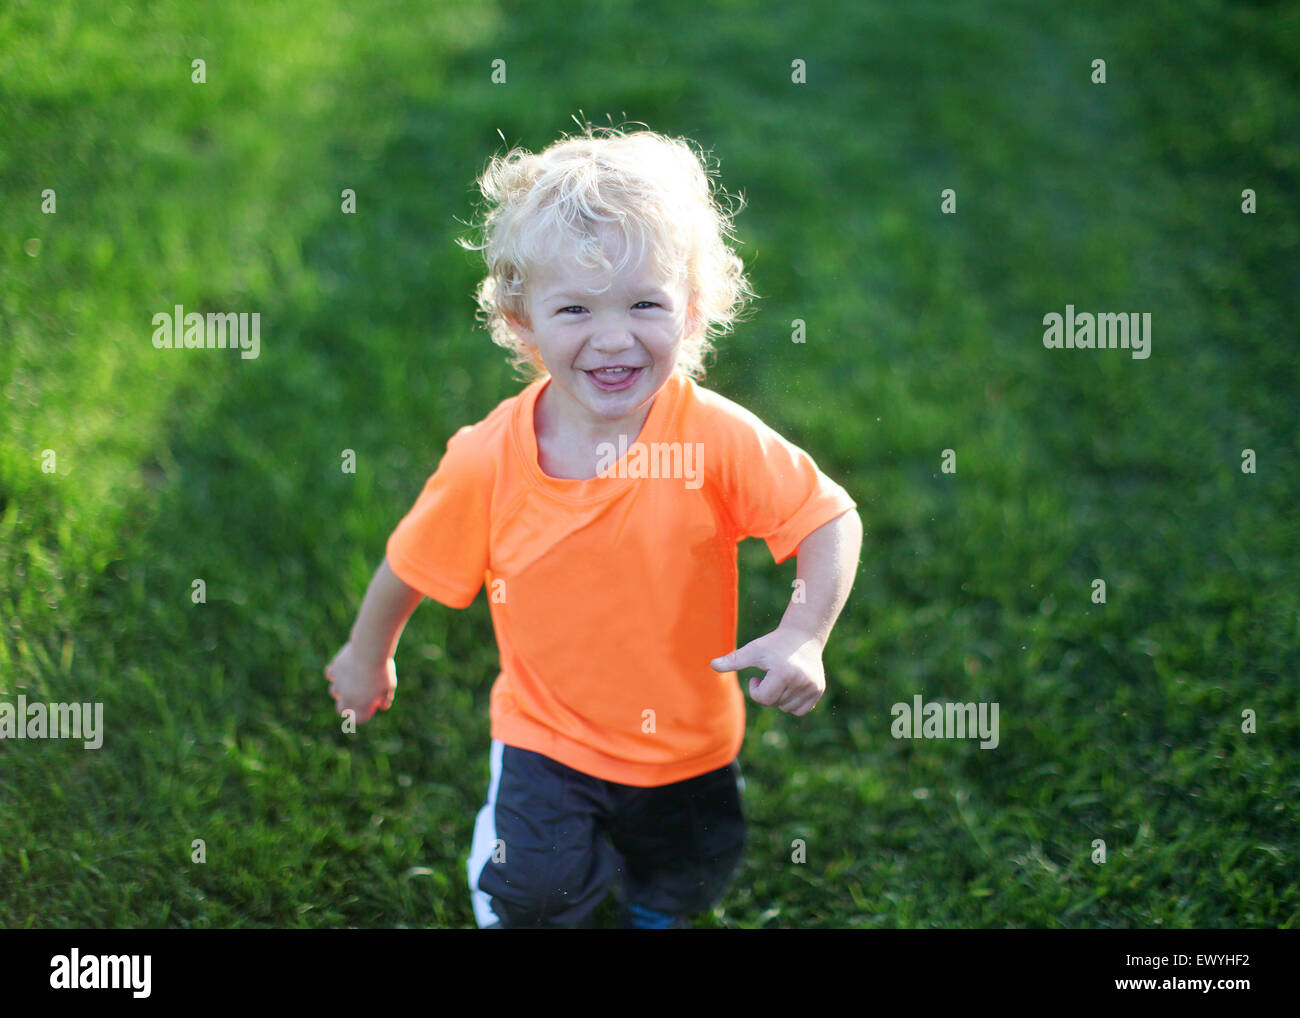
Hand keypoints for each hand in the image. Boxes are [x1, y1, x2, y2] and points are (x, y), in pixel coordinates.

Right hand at [324, 640, 396, 724]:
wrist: (369, 651)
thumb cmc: (382, 670)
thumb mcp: (389, 686)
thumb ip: (385, 698)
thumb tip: (382, 706)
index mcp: (361, 706)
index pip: (357, 719)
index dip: (363, 714)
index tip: (370, 706)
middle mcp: (346, 698)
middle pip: (340, 709)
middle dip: (347, 706)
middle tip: (357, 697)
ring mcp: (338, 684)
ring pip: (334, 691)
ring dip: (342, 689)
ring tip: (354, 679)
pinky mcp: (334, 669)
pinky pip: (331, 674)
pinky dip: (336, 673)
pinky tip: (345, 668)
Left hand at [709, 626, 825, 715]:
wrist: (803, 637)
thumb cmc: (773, 644)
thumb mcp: (753, 650)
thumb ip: (734, 660)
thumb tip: (712, 665)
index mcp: (784, 672)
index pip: (763, 699)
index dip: (755, 689)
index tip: (756, 676)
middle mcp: (802, 680)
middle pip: (774, 703)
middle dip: (767, 692)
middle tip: (770, 675)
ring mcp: (813, 686)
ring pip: (786, 708)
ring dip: (780, 697)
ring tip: (782, 677)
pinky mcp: (819, 690)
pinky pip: (800, 710)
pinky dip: (792, 702)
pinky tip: (792, 685)